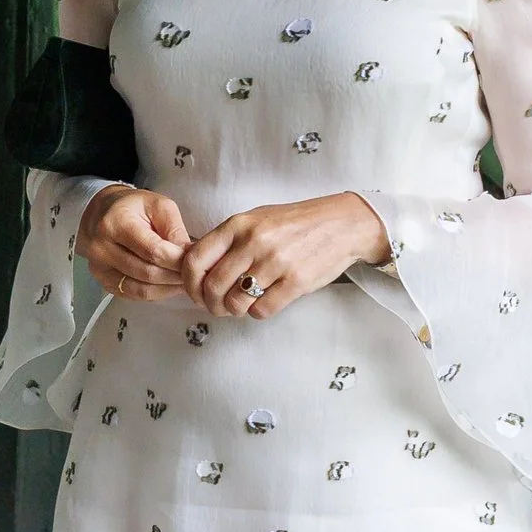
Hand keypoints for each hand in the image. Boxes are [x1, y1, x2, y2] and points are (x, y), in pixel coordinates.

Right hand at [76, 186, 192, 301]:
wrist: (102, 213)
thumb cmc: (133, 207)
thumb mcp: (158, 205)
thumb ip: (174, 229)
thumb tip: (188, 255)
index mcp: (116, 223)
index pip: (154, 251)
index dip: (178, 260)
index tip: (193, 259)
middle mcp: (102, 248)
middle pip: (148, 273)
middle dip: (176, 276)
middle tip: (193, 272)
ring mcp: (99, 268)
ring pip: (142, 289)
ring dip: (168, 288)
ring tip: (184, 280)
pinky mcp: (103, 281)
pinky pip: (134, 295)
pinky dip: (156, 293)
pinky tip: (168, 285)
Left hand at [179, 192, 390, 320]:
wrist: (342, 224)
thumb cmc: (296, 223)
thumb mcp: (256, 219)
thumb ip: (228, 241)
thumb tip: (198, 269)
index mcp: (238, 224)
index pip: (195, 259)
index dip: (189, 283)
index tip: (196, 292)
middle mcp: (254, 242)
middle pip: (212, 287)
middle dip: (211, 304)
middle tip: (218, 306)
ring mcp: (276, 262)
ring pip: (235, 303)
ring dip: (234, 311)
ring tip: (242, 305)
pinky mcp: (296, 282)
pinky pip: (262, 310)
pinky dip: (258, 312)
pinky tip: (264, 302)